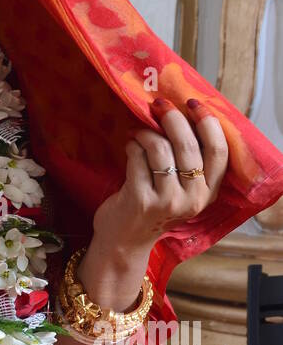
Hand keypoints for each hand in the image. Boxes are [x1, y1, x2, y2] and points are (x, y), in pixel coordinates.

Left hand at [91, 96, 228, 260]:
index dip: (208, 123)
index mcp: (208, 193)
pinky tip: (129, 147)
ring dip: (145, 133)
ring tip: (137, 133)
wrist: (125, 240)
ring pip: (161, 149)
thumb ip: (189, 162)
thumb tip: (185, 114)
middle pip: (189, 146)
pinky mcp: (141, 200)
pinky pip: (138, 158)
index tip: (193, 104)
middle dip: (173, 118)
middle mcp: (193, 199)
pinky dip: (132, 145)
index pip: (219, 152)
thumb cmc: (153, 207)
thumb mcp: (181, 190)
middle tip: (159, 105)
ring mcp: (167, 201)